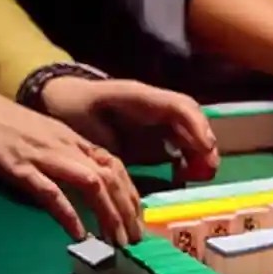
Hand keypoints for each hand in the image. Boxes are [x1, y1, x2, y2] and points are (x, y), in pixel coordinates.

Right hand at [0, 72, 141, 244]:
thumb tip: (73, 188)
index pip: (115, 164)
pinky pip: (51, 192)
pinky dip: (69, 215)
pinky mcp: (18, 166)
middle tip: (134, 239)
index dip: (130, 193)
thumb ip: (57, 157)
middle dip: (127, 210)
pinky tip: (79, 234)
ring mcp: (42, 155)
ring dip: (109, 214)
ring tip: (117, 241)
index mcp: (69, 137)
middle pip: (111, 176)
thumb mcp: (36, 136)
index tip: (137, 218)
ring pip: (91, 183)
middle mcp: (63, 145)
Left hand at [42, 77, 219, 182]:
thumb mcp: (84, 122)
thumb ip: (103, 141)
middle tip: (205, 171)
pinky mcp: (160, 133)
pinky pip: (184, 144)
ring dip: (201, 154)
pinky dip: (190, 160)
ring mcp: (161, 118)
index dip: (197, 127)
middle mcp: (157, 106)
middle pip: (194, 120)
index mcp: (141, 97)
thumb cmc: (73, 110)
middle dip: (205, 145)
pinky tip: (182, 175)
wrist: (66, 102)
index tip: (206, 149)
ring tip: (196, 176)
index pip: (180, 106)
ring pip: (193, 132)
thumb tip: (118, 162)